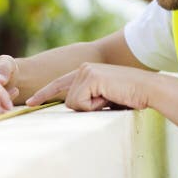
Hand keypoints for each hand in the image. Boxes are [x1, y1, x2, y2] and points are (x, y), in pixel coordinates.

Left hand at [25, 63, 153, 110]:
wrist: (147, 90)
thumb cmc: (129, 97)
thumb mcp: (104, 99)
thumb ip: (88, 100)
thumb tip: (73, 107)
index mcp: (85, 73)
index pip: (59, 84)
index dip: (44, 94)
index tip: (30, 103)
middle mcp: (82, 69)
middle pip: (68, 100)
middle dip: (86, 108)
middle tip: (108, 100)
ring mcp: (85, 71)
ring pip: (74, 103)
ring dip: (93, 107)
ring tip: (110, 98)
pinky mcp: (90, 77)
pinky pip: (82, 102)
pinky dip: (96, 106)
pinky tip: (109, 97)